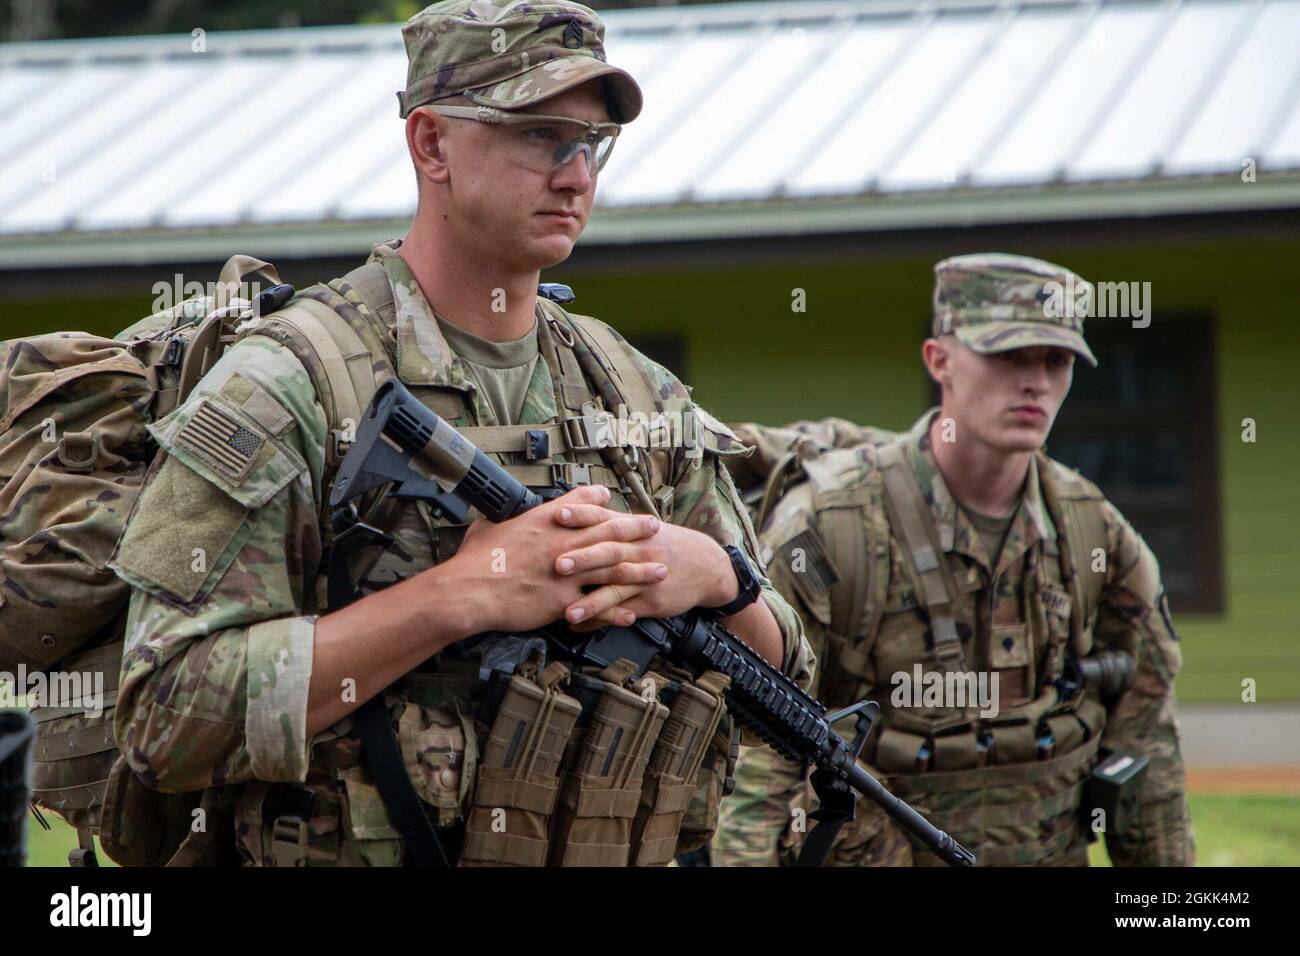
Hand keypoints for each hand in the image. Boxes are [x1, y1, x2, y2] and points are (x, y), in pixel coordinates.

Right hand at [438, 484, 665, 634]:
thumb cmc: (475, 561)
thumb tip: (489, 520)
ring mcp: (568, 573)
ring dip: (640, 570)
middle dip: (635, 529)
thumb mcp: (485, 529)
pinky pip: (598, 607)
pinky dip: (617, 611)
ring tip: (660, 570)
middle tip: (655, 526)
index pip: (579, 504)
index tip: (611, 497)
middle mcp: (563, 543)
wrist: (470, 590)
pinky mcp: (565, 601)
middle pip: (608, 532)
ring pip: (614, 569)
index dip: (598, 500)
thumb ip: (497, 523)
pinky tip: (633, 614)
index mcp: (545, 523)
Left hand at [552, 504, 737, 628]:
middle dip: (584, 558)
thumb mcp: (644, 528)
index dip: (582, 515)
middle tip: (557, 564)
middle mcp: (639, 551)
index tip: (559, 514)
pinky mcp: (651, 601)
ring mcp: (645, 578)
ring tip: (567, 611)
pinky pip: (622, 612)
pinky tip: (580, 626)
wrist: (707, 567)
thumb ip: (610, 521)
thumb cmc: (666, 545)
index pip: (605, 518)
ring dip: (591, 602)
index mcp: (634, 530)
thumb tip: (573, 510)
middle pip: (610, 553)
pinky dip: (600, 620)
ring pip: (616, 589)